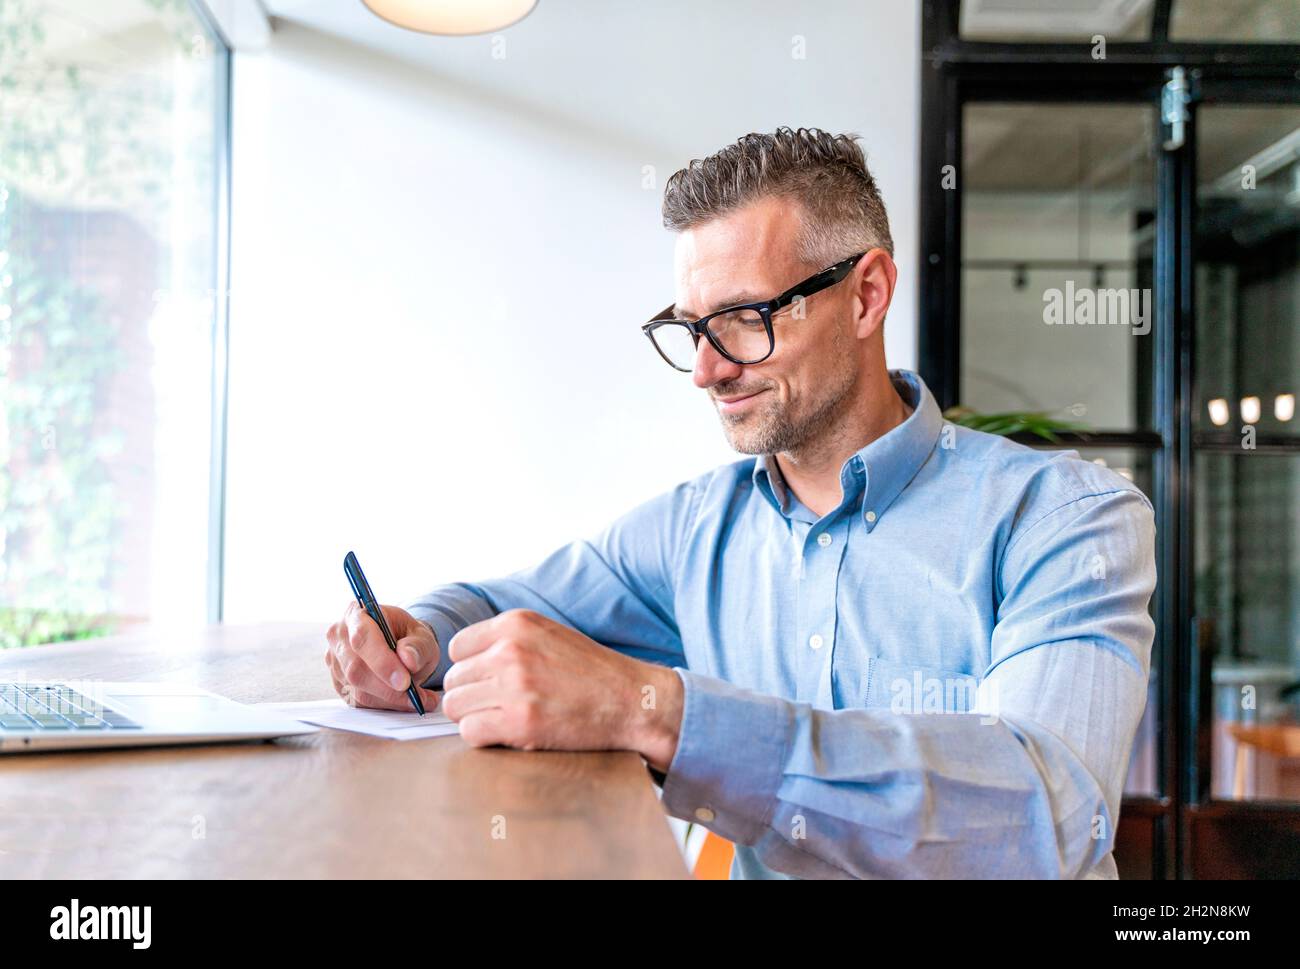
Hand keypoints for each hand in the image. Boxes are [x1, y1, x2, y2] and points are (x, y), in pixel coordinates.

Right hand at [324, 602, 442, 711]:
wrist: (399, 647)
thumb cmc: (407, 637)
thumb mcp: (422, 635)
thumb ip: (418, 645)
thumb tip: (409, 659)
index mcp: (357, 614)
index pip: (363, 638)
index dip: (382, 662)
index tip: (404, 681)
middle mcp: (339, 636)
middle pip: (355, 668)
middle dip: (387, 687)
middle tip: (416, 695)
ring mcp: (335, 661)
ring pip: (357, 689)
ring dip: (391, 699)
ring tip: (420, 699)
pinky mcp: (339, 683)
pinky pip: (359, 701)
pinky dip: (385, 705)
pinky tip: (405, 701)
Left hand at [440, 608, 682, 769]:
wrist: (631, 700)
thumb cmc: (591, 672)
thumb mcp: (548, 635)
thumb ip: (507, 640)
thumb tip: (463, 662)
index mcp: (515, 624)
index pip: (458, 647)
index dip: (470, 668)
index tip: (488, 681)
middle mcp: (510, 650)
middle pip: (454, 679)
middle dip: (471, 696)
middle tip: (498, 706)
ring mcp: (514, 685)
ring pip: (456, 706)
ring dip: (474, 717)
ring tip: (503, 719)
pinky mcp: (520, 721)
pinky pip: (470, 732)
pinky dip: (484, 737)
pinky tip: (508, 733)